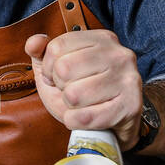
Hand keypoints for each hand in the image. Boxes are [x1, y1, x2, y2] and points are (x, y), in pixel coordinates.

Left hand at [24, 30, 143, 148]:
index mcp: (101, 39)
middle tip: (72, 91)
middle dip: (60, 86)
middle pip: (63, 69)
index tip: (60, 76)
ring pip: (73, 95)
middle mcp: (119, 54)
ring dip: (70, 106)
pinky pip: (84, 117)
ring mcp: (128, 79)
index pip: (56, 47)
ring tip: (82, 104)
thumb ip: (42, 53)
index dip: (49, 68)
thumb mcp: (57, 69)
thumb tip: (33, 43)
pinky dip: (77, 122)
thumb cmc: (82, 92)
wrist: (110, 125)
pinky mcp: (130, 106)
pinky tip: (87, 117)